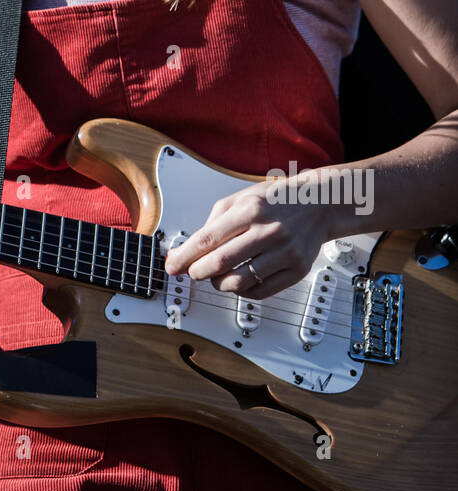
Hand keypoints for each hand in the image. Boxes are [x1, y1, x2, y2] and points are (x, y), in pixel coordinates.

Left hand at [163, 179, 332, 298]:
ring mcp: (285, 252)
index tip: (172, 265)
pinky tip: (238, 281)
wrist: (318, 204)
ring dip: (219, 284)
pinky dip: (242, 291)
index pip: (208, 239)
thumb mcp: (240, 198)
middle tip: (193, 272)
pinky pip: (261, 292)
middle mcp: (269, 231)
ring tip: (216, 276)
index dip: (185, 256)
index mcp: (250, 210)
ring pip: (239, 282)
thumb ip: (214, 222)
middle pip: (221, 263)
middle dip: (198, 272)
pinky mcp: (297, 270)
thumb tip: (189, 250)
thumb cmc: (275, 200)